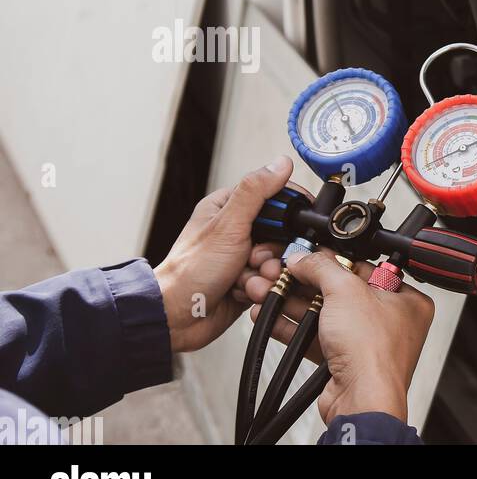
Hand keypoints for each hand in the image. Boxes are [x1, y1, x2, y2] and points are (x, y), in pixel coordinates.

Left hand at [154, 157, 294, 352]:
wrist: (178, 315)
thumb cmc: (191, 270)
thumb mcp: (228, 225)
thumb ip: (256, 192)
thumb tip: (280, 163)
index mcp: (229, 209)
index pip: (274, 199)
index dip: (288, 214)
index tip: (295, 225)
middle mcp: (237, 232)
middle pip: (281, 235)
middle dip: (274, 253)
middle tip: (256, 260)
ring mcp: (243, 258)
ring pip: (278, 261)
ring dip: (266, 274)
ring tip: (246, 280)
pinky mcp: (248, 281)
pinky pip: (271, 281)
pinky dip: (260, 289)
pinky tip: (242, 292)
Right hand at [242, 250, 435, 424]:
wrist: (361, 400)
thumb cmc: (374, 354)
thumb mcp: (346, 292)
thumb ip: (322, 268)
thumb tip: (305, 257)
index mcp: (407, 301)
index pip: (365, 268)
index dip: (333, 260)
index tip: (308, 255)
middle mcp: (390, 321)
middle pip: (340, 292)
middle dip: (305, 283)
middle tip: (283, 273)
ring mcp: (366, 342)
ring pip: (324, 315)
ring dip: (293, 303)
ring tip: (269, 291)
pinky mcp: (343, 360)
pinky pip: (315, 337)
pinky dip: (293, 327)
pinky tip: (271, 316)